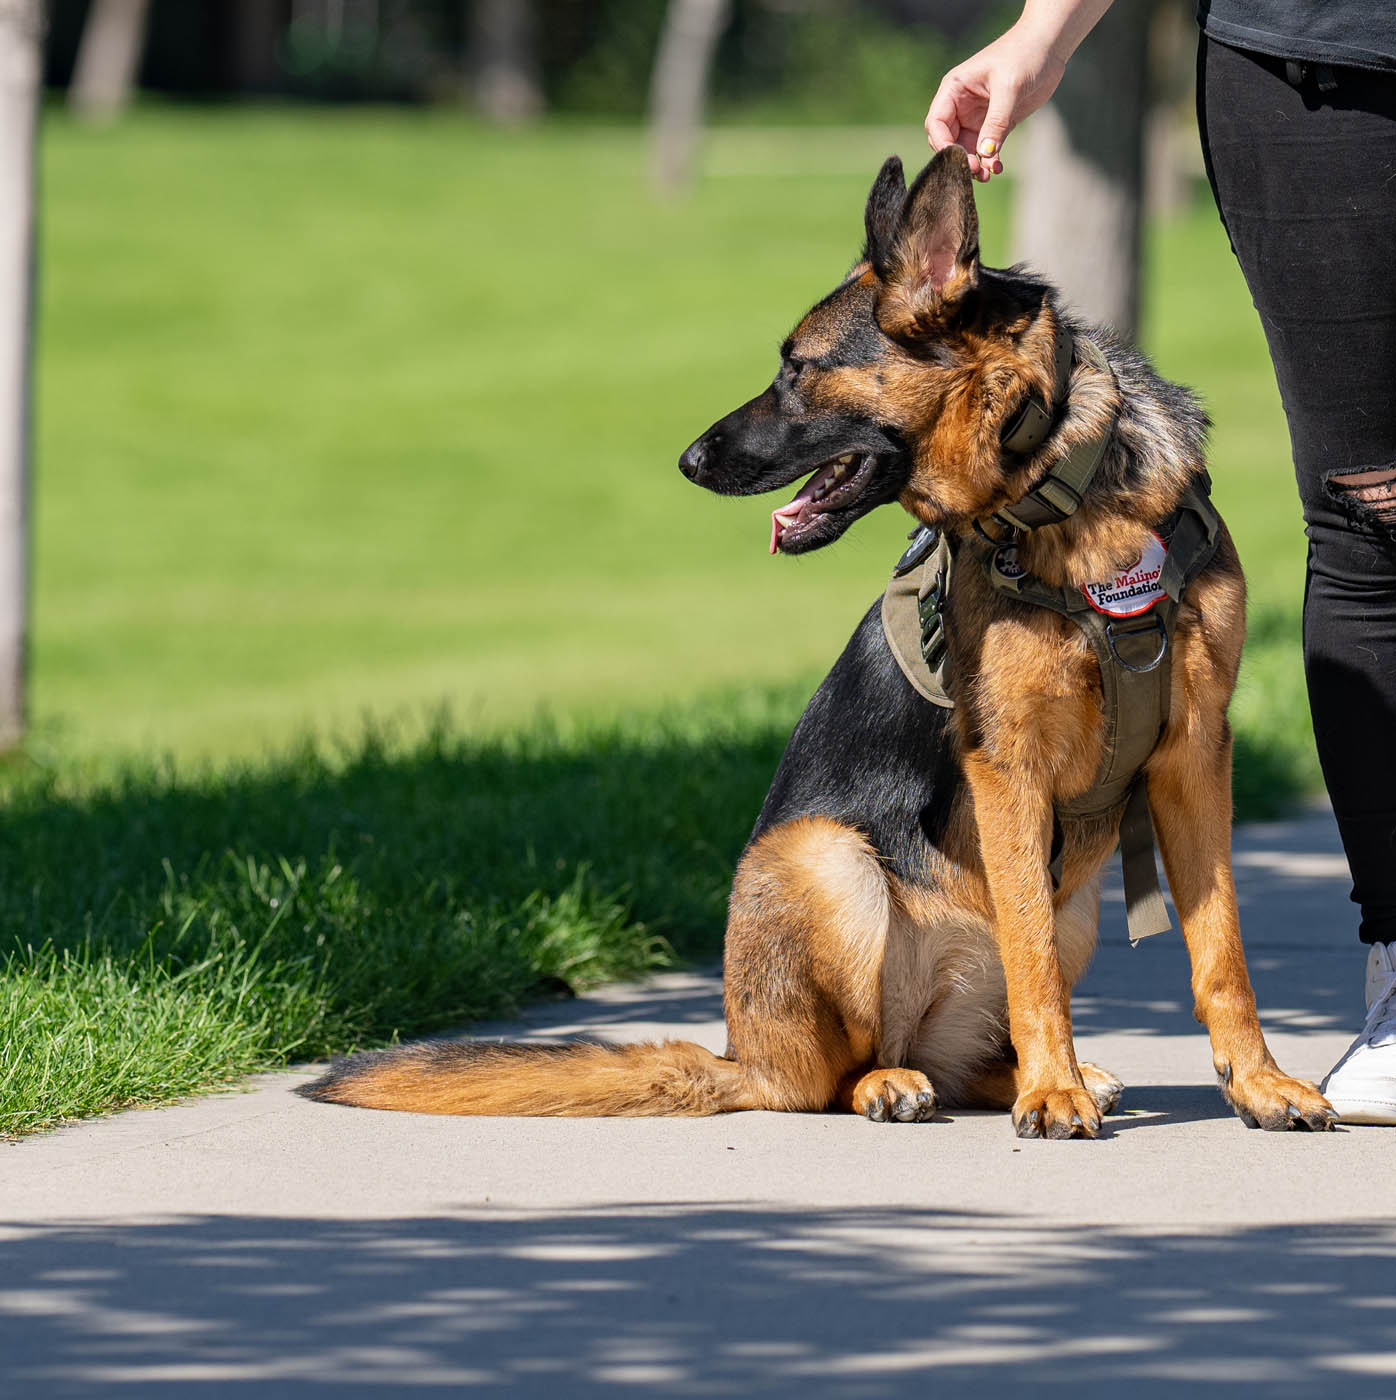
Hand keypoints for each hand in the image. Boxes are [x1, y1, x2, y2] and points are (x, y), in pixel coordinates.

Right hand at [925, 26, 1065, 181]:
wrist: (1049, 46)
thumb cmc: (1024, 54)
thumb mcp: (1009, 87)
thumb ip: (996, 122)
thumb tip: (985, 154)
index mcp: (954, 90)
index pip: (936, 123)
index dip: (942, 144)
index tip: (957, 159)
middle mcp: (961, 105)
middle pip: (948, 141)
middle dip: (959, 158)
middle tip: (975, 170)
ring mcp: (977, 117)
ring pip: (966, 149)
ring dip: (974, 164)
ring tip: (987, 174)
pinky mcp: (995, 125)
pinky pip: (986, 150)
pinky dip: (990, 161)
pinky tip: (997, 168)